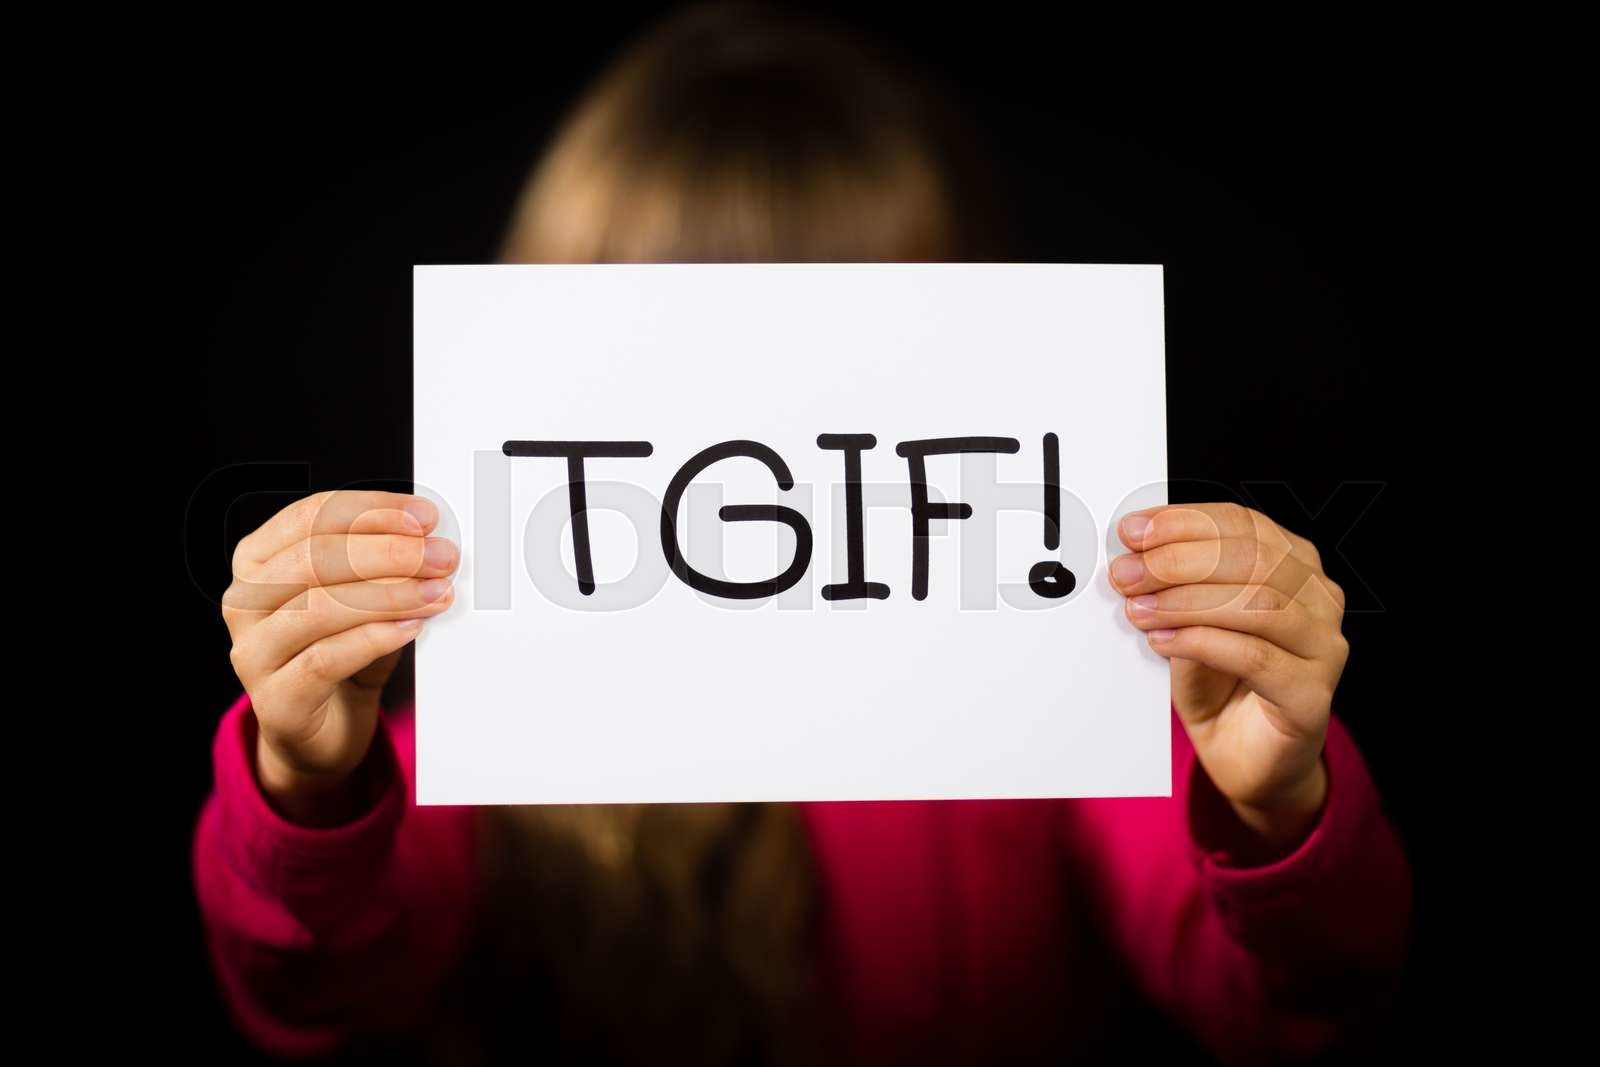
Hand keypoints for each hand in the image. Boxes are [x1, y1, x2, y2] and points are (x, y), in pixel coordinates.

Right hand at [221, 491, 458, 824]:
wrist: (321, 732)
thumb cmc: (341, 652)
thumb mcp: (360, 598)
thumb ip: (383, 567)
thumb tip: (430, 539)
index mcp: (258, 561)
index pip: (311, 516)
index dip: (372, 510)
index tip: (425, 516)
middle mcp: (244, 601)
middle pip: (314, 558)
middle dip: (389, 551)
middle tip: (442, 555)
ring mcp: (253, 653)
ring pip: (320, 608)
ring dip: (390, 594)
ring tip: (437, 591)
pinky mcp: (275, 700)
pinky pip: (326, 659)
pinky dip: (375, 638)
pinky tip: (412, 627)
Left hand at [1110, 503, 1347, 857]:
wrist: (1246, 758)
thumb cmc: (1220, 683)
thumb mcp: (1188, 621)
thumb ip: (1173, 586)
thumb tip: (1133, 555)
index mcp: (1293, 564)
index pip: (1242, 524)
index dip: (1184, 522)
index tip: (1133, 531)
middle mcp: (1319, 598)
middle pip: (1253, 558)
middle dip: (1178, 561)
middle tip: (1127, 573)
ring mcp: (1323, 646)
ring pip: (1260, 604)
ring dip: (1187, 601)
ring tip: (1139, 610)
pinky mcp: (1312, 695)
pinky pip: (1257, 657)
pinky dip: (1202, 642)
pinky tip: (1163, 643)